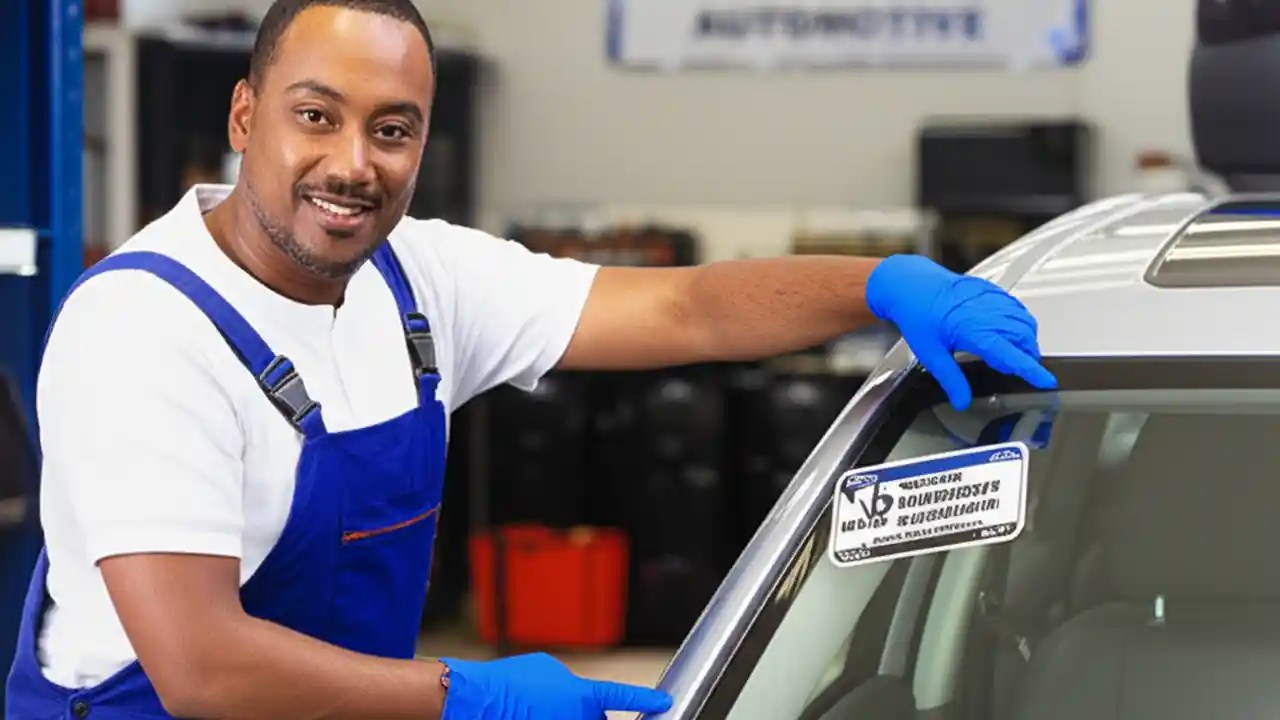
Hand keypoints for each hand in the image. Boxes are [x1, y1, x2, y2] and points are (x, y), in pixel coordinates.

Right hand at [439, 652, 672, 719]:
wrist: (476, 700)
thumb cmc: (509, 683)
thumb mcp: (548, 671)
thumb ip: (574, 687)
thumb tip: (580, 698)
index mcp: (582, 696)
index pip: (622, 697)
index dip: (645, 700)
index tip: (664, 703)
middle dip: (597, 717)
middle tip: (568, 706)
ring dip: (572, 718)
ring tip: (541, 707)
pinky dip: (552, 718)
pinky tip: (535, 710)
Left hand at [866, 254, 1056, 409]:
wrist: (910, 284)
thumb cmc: (917, 313)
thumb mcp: (930, 354)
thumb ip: (950, 379)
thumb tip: (961, 400)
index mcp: (975, 331)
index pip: (1012, 355)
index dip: (1031, 370)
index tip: (1046, 381)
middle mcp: (989, 313)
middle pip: (1025, 339)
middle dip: (1028, 357)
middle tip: (1019, 370)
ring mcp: (992, 300)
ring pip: (1025, 322)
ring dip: (1026, 339)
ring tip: (1013, 352)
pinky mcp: (992, 291)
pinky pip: (1017, 307)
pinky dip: (1020, 321)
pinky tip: (1008, 330)